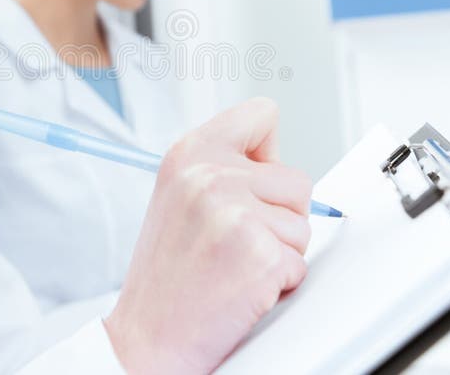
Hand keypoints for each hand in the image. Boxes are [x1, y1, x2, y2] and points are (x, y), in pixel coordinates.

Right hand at [104, 98, 311, 374]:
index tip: (253, 181)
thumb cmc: (167, 273)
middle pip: (297, 180)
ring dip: (278, 252)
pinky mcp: (259, 254)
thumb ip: (223, 168)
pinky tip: (239, 287)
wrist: (147, 336)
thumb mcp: (179, 196)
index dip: (266, 153)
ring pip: (302, 225)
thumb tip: (276, 163)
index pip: (262, 114)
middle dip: (278, 216)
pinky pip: (299, 264)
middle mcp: (210, 174)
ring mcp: (235, 212)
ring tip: (233, 266)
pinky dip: (278, 284)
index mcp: (190, 152)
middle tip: (234, 242)